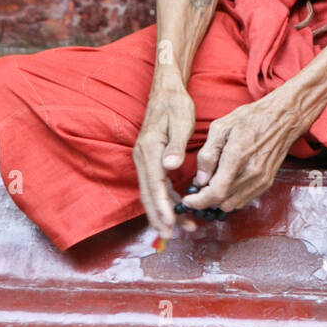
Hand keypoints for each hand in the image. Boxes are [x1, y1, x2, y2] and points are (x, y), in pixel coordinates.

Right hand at [132, 72, 196, 237]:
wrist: (165, 91)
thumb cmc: (175, 104)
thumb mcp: (181, 121)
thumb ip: (175, 145)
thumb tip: (169, 166)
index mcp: (149, 150)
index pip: (154, 184)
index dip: (162, 206)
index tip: (170, 222)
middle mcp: (143, 158)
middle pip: (147, 195)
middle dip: (159, 217)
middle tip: (173, 236)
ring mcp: (145, 161)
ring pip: (151, 194)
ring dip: (165, 212)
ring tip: (183, 228)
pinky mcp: (151, 162)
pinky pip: (157, 187)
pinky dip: (167, 201)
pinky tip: (180, 211)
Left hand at [183, 97, 300, 215]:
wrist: (282, 118)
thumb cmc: (250, 118)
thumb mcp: (221, 127)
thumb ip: (208, 154)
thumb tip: (200, 180)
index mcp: (237, 156)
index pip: (216, 192)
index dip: (198, 201)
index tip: (188, 200)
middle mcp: (252, 172)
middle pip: (222, 203)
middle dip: (205, 200)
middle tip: (198, 188)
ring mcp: (262, 179)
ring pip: (233, 205)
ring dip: (219, 200)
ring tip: (212, 184)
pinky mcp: (267, 182)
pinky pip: (244, 200)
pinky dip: (232, 197)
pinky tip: (227, 182)